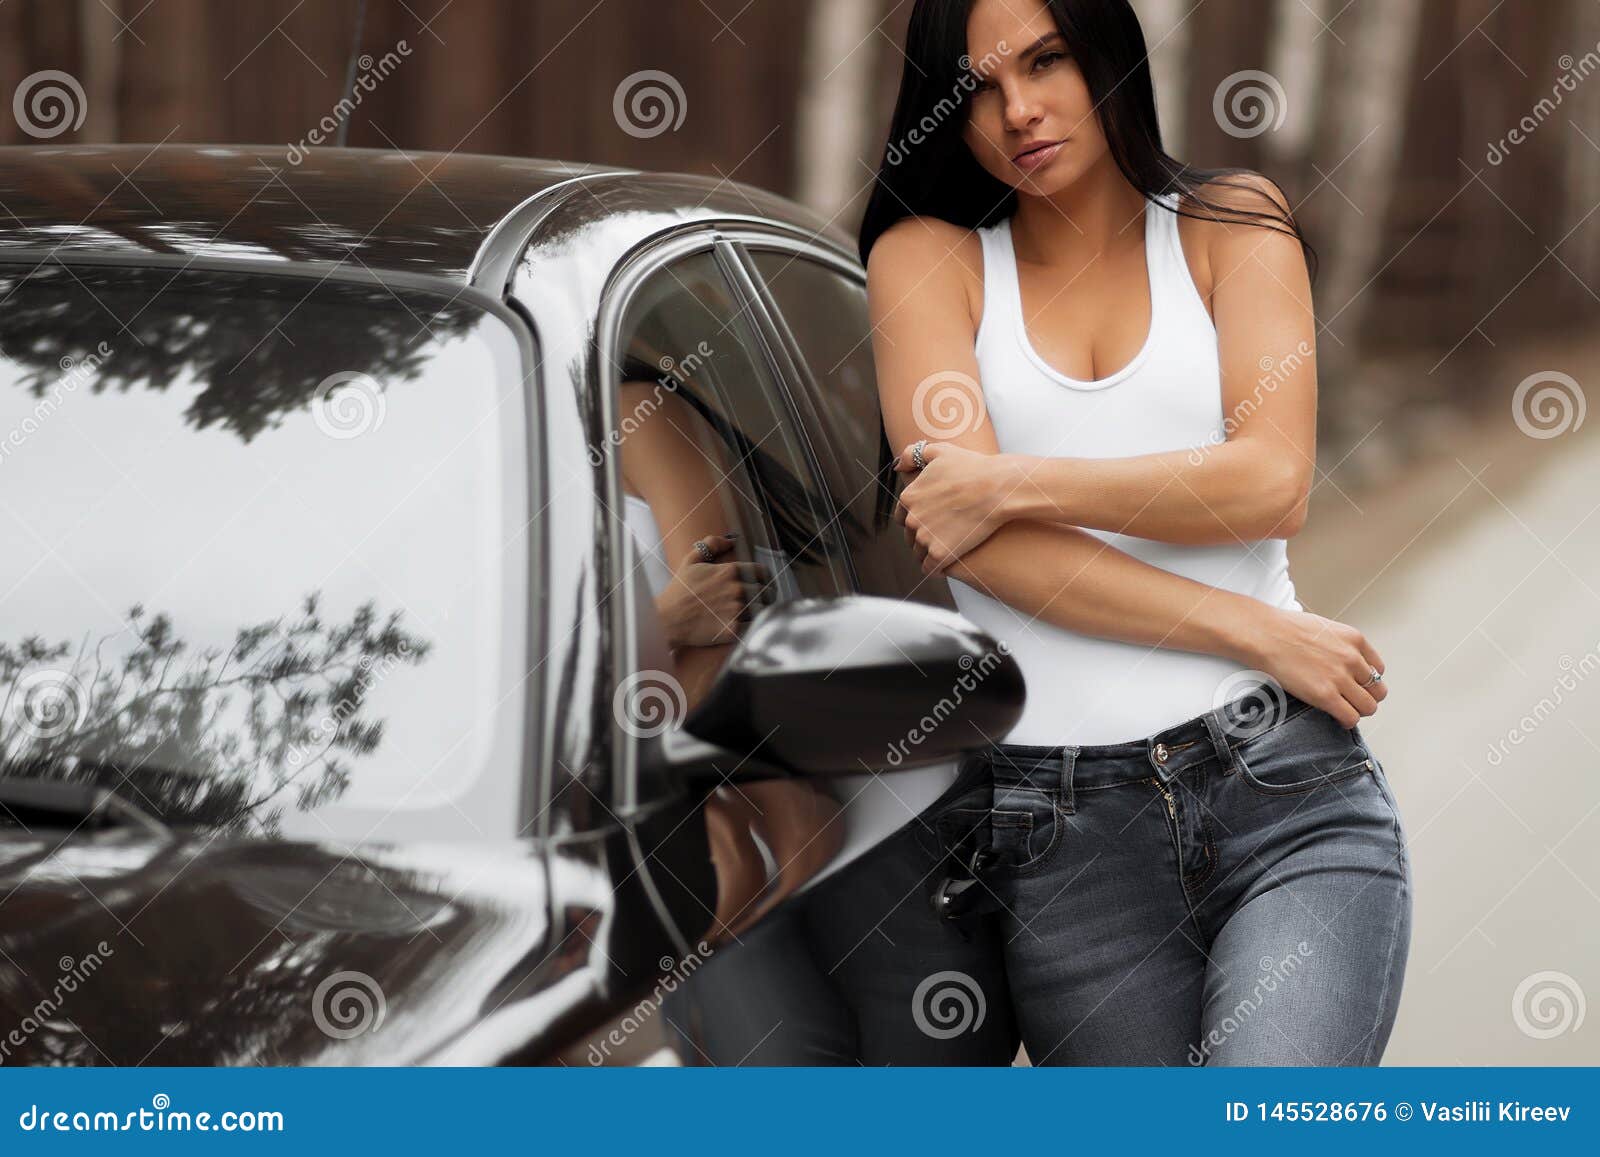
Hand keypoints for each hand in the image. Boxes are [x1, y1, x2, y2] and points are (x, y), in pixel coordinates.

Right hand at [657, 534, 769, 646]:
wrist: (667, 619)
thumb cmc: (679, 591)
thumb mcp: (691, 560)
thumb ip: (711, 545)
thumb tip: (731, 539)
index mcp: (731, 571)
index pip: (763, 572)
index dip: (766, 579)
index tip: (765, 584)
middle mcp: (737, 589)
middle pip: (767, 592)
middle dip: (767, 596)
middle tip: (763, 601)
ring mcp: (736, 610)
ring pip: (764, 609)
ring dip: (763, 611)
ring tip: (759, 613)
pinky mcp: (734, 629)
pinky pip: (754, 626)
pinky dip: (754, 626)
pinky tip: (751, 626)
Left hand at [892, 441, 1019, 574]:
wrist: (998, 488)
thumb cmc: (973, 467)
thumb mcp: (939, 451)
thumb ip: (912, 455)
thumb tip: (898, 467)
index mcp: (908, 497)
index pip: (902, 516)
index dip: (916, 518)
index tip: (930, 519)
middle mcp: (912, 518)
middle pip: (910, 535)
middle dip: (922, 535)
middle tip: (940, 534)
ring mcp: (925, 538)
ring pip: (919, 552)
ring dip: (928, 552)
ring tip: (945, 548)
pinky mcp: (941, 554)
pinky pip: (930, 568)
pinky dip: (935, 568)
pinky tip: (946, 564)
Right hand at [1235, 607, 1387, 728]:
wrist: (1264, 635)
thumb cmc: (1284, 629)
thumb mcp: (1324, 628)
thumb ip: (1340, 645)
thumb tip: (1340, 661)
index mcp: (1354, 639)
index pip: (1378, 669)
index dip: (1367, 680)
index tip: (1356, 685)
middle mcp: (1353, 658)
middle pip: (1378, 690)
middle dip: (1366, 697)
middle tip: (1351, 700)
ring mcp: (1340, 678)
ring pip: (1368, 707)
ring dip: (1357, 711)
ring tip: (1343, 710)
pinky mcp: (1325, 695)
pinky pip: (1350, 717)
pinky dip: (1347, 721)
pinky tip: (1337, 718)